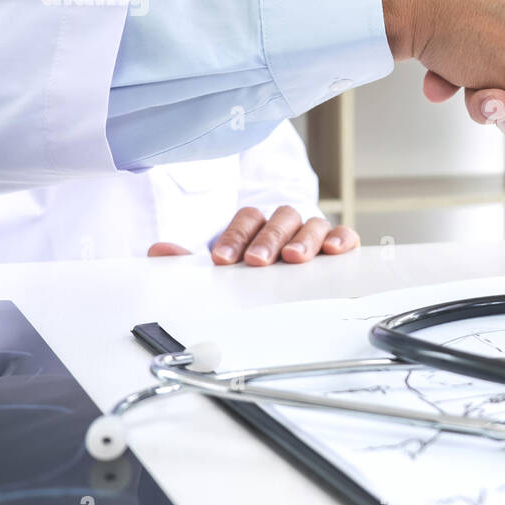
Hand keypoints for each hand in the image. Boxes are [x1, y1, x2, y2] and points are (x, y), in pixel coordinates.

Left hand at [148, 205, 358, 265]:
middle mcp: (285, 225)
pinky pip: (344, 235)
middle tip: (258, 261)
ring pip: (311, 224)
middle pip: (280, 218)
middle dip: (269, 239)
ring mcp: (312, 234)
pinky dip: (341, 239)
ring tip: (295, 258)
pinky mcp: (337, 246)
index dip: (235, 237)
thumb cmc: (252, 273)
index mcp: (256, 226)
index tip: (222, 260)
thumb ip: (190, 262)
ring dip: (304, 240)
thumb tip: (160, 253)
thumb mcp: (222, 269)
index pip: (247, 218)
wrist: (286, 285)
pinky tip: (334, 250)